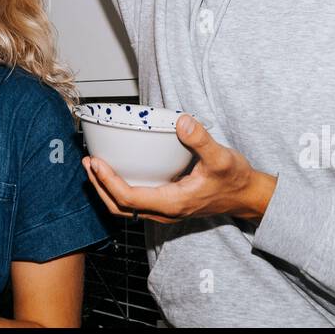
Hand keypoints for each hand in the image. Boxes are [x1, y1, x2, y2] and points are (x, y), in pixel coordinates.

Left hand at [83, 115, 276, 222]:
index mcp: (173, 203)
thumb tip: (182, 122)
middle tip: (87, 163)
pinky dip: (119, 190)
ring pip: (126, 208)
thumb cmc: (235, 179)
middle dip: (99, 186)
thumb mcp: (221, 157)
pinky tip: (117, 172)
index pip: (129, 199)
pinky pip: (136, 203)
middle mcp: (165, 212)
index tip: (96, 162)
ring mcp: (165, 211)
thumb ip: (201, 140)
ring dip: (107, 189)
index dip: (108, 182)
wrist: (247, 195)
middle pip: (120, 208)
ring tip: (94, 167)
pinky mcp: (167, 205)